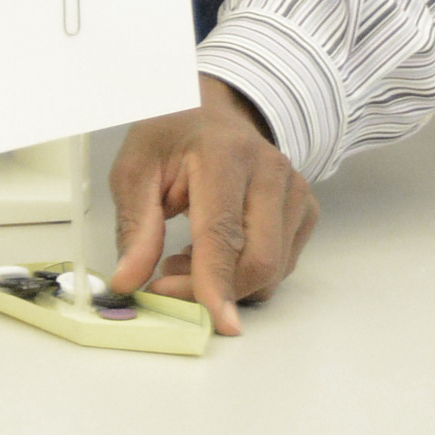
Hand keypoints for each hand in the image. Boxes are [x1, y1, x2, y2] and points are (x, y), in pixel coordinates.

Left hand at [109, 77, 319, 337]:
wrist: (215, 112)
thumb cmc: (173, 139)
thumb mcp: (135, 169)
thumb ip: (134, 227)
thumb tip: (128, 281)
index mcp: (225, 155)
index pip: (224, 231)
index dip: (216, 281)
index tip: (218, 321)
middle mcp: (271, 171)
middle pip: (259, 260)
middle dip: (214, 290)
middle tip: (165, 280)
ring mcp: (295, 191)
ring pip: (273, 270)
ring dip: (227, 283)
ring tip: (186, 254)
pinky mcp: (306, 210)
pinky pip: (281, 267)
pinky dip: (245, 275)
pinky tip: (216, 252)